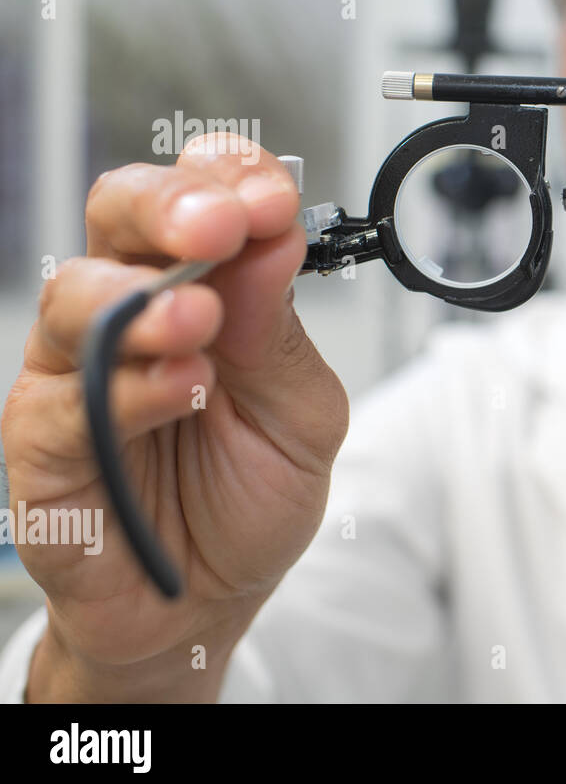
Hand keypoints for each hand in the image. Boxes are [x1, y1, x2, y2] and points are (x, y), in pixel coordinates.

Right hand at [2, 133, 347, 700]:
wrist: (209, 602)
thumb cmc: (249, 498)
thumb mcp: (301, 413)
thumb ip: (281, 333)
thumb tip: (276, 240)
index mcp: (202, 289)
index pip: (201, 199)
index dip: (231, 181)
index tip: (273, 196)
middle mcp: (131, 312)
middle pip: (120, 216)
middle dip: (169, 203)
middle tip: (220, 221)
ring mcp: (79, 372)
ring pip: (76, 295)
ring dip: (144, 296)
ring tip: (200, 318)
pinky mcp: (45, 442)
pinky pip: (69, 399)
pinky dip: (130, 387)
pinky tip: (182, 388)